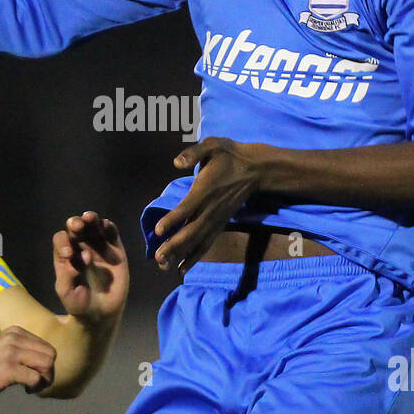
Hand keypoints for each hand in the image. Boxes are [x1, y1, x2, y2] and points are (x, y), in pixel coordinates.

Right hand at [0, 326, 55, 402]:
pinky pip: (35, 378)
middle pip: (51, 354)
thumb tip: (48, 360)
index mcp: (15, 331)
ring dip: (44, 380)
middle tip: (37, 383)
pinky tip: (26, 390)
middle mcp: (14, 338)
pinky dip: (35, 387)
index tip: (34, 373)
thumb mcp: (3, 349)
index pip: (47, 346)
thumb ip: (23, 349)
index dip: (46, 364)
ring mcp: (10, 353)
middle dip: (48, 372)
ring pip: (47, 364)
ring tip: (32, 386)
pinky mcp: (7, 370)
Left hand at [53, 211, 127, 322]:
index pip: (61, 240)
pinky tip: (106, 226)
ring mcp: (98, 246)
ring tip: (89, 219)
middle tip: (77, 227)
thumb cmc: (79, 304)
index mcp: (65, 255)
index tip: (69, 254)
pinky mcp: (115, 249)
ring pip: (93, 226)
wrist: (100, 314)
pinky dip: (108, 226)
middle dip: (75, 224)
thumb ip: (67, 276)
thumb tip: (75, 256)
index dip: (63, 243)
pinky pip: (111, 233)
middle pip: (76, 228)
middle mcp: (80, 247)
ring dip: (90, 219)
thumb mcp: (68, 293)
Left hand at [153, 138, 263, 271]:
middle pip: (191, 231)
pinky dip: (194, 257)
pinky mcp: (220, 224)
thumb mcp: (213, 145)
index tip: (158, 230)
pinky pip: (206, 243)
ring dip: (181, 255)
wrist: (256, 169)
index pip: (188, 207)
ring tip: (164, 266)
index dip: (173, 219)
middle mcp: (210, 208)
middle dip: (174, 245)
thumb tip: (177, 162)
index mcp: (205, 190)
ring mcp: (217, 219)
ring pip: (198, 241)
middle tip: (158, 257)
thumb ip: (194, 153)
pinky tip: (182, 268)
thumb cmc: (230, 155)